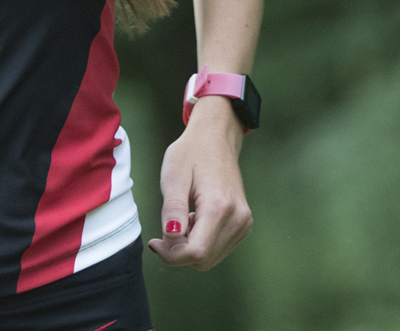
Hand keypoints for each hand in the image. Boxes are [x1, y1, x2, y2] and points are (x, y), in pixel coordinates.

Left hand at [147, 94, 251, 269]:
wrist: (216, 139)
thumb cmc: (191, 153)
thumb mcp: (174, 177)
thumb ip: (172, 210)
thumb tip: (170, 239)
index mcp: (219, 207)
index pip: (195, 253)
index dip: (171, 254)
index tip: (155, 241)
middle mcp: (238, 218)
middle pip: (203, 259)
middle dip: (179, 251)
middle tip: (168, 225)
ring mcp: (244, 222)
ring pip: (210, 258)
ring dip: (190, 247)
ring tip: (185, 217)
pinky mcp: (243, 224)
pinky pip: (218, 248)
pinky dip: (202, 242)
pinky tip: (196, 220)